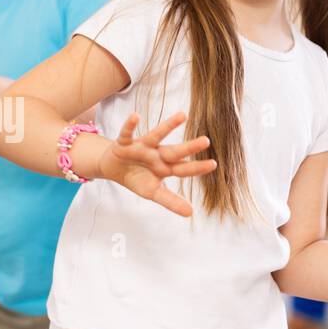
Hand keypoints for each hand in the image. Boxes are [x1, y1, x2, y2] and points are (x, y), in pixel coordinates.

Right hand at [97, 112, 215, 216]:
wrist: (113, 168)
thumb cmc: (137, 178)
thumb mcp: (152, 192)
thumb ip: (171, 201)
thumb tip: (191, 213)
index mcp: (165, 167)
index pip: (183, 168)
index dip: (197, 168)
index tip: (214, 164)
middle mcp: (157, 154)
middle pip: (175, 151)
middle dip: (189, 147)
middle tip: (206, 141)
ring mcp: (142, 147)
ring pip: (156, 135)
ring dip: (169, 125)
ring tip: (183, 115)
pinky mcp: (125, 143)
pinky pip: (127, 133)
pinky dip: (130, 125)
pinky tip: (135, 116)